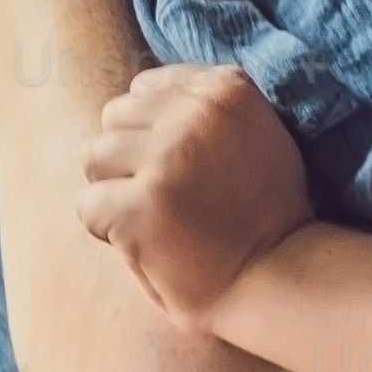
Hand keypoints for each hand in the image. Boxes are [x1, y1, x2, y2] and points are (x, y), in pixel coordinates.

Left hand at [82, 62, 316, 321]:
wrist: (283, 283)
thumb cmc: (265, 216)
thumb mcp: (256, 135)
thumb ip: (205, 106)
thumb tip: (137, 89)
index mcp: (227, 90)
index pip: (146, 88)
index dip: (153, 132)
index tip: (183, 169)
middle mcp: (196, 116)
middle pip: (114, 117)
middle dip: (129, 158)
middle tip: (167, 200)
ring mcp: (167, 160)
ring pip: (93, 157)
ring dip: (113, 192)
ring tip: (154, 220)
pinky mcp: (142, 208)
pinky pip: (88, 206)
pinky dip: (106, 231)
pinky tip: (147, 245)